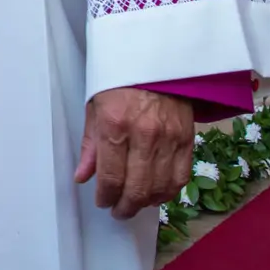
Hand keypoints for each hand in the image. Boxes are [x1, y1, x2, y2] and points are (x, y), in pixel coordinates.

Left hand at [74, 87, 194, 219]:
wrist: (156, 58)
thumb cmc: (119, 81)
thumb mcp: (95, 106)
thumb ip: (90, 145)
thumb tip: (82, 177)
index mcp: (115, 125)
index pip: (111, 177)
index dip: (105, 197)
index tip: (101, 202)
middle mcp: (143, 135)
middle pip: (136, 188)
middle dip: (125, 207)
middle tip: (118, 211)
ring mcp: (169, 138)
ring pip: (159, 188)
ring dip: (146, 203)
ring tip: (135, 204)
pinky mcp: (187, 139)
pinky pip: (180, 177)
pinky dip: (168, 192)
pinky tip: (156, 194)